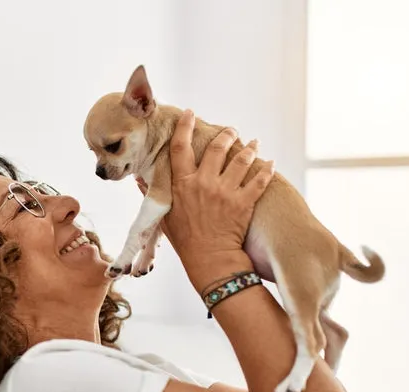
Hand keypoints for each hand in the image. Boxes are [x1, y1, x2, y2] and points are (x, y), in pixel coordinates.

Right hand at [138, 110, 273, 282]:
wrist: (209, 260)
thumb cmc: (185, 241)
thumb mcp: (165, 217)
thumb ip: (152, 196)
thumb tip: (138, 181)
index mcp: (182, 185)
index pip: (181, 147)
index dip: (184, 127)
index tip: (189, 113)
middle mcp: (203, 183)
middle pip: (216, 147)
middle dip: (226, 134)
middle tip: (231, 130)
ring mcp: (225, 192)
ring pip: (241, 159)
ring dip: (249, 147)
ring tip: (253, 143)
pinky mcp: (244, 202)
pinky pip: (259, 179)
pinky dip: (267, 169)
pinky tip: (271, 163)